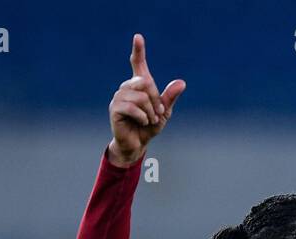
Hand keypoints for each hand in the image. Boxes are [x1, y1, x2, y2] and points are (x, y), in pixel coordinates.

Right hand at [108, 33, 185, 166]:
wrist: (138, 144)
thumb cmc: (149, 127)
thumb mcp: (164, 112)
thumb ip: (170, 97)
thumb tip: (181, 82)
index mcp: (139, 86)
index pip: (138, 63)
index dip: (138, 50)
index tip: (138, 37)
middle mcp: (127, 87)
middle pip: (145, 82)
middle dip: (156, 100)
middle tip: (157, 113)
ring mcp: (119, 97)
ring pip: (140, 96)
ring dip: (150, 111)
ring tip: (148, 120)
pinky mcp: (115, 108)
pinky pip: (133, 107)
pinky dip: (143, 117)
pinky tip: (141, 122)